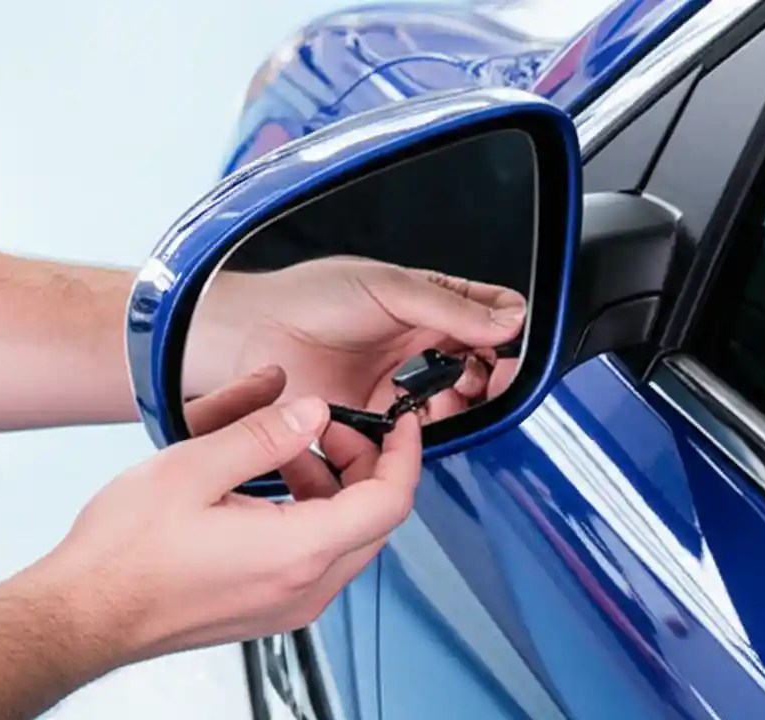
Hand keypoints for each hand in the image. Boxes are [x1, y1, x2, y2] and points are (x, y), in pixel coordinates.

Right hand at [26, 369, 420, 671]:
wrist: (83, 612)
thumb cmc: (124, 554)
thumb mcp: (194, 467)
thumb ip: (263, 435)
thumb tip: (312, 412)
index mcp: (297, 552)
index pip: (389, 501)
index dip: (404, 453)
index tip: (400, 421)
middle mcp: (303, 588)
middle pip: (373, 519)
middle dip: (361, 463)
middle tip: (324, 425)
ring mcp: (288, 605)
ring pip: (345, 537)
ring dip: (330, 486)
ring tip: (282, 449)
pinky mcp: (267, 609)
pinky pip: (315, 557)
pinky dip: (308, 514)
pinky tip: (265, 487)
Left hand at [184, 257, 524, 423]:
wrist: (250, 336)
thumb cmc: (305, 298)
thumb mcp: (388, 287)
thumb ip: (450, 307)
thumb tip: (508, 319)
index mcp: (423, 302)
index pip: (485, 315)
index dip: (506, 329)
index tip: (514, 340)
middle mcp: (414, 344)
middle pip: (478, 363)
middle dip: (494, 370)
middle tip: (494, 373)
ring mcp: (396, 383)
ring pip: (454, 400)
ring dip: (465, 399)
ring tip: (457, 390)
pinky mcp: (376, 419)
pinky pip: (418, 430)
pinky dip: (429, 426)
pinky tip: (423, 412)